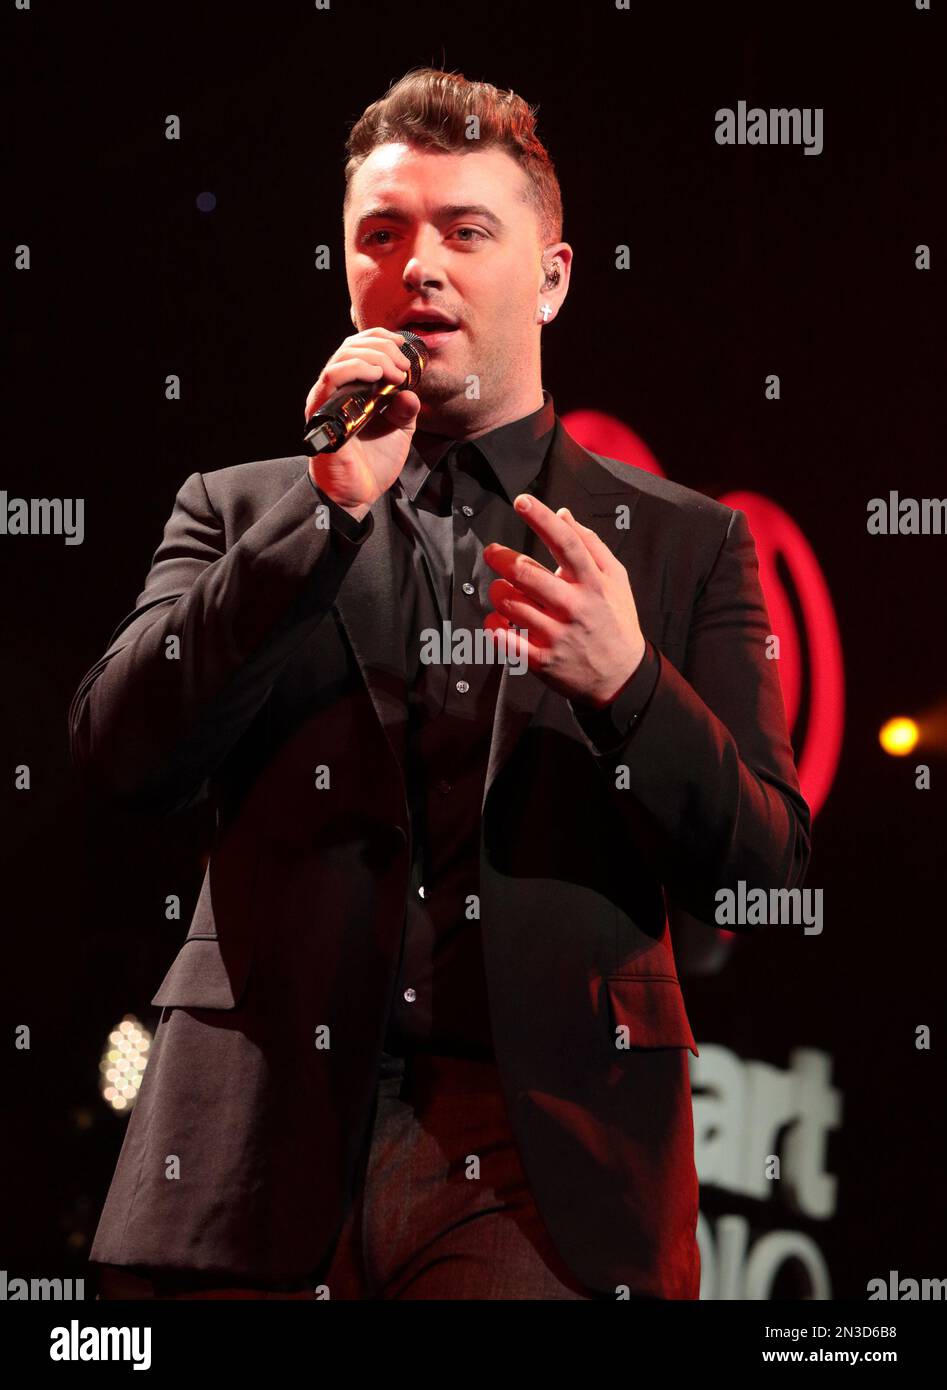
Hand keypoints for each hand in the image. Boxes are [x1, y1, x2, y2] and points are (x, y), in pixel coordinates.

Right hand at [304, 328, 421, 517]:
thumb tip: (410, 390)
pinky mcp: (321, 412)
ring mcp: (326, 400)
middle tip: (404, 365)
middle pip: (352, 346)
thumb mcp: (399, 431)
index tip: (406, 348)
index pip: (359, 348)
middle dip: (383, 347)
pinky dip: (356, 369)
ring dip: (374, 356)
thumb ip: (406, 408)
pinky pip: (332, 378)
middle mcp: (336, 390)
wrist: (359, 495)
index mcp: (352, 389)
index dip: (382, 339)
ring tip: (395, 371)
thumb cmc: (373, 464)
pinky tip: (377, 375)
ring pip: (343, 357)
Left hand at [483, 497, 645, 705]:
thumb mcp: (616, 580)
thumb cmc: (616, 621)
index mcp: (592, 583)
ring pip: (511, 604)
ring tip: (501, 589)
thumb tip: (563, 515)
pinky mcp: (542, 660)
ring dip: (498, 592)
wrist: (621, 677)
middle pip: (527, 574)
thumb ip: (591, 545)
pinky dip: (494, 626)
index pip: (565, 543)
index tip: (522, 501)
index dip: (541, 519)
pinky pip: (505, 639)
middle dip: (502, 557)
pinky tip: (496, 620)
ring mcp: (557, 635)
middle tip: (492, 552)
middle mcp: (574, 606)